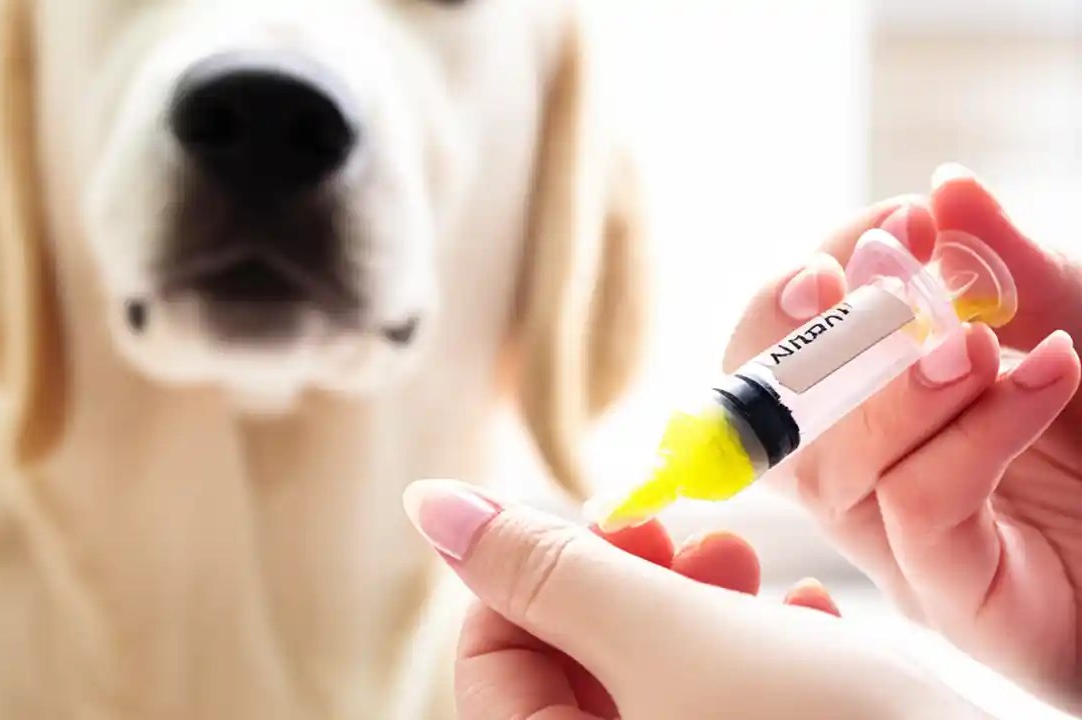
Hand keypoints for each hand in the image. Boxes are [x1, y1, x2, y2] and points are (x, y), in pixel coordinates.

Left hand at [403, 480, 984, 719]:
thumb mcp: (671, 638)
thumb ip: (547, 571)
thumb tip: (431, 506)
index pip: (489, 656)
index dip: (541, 570)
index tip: (621, 517)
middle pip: (575, 661)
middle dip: (633, 581)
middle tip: (701, 539)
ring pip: (657, 672)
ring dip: (701, 604)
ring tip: (758, 571)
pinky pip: (727, 702)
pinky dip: (757, 651)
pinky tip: (810, 624)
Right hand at [722, 164, 1081, 705]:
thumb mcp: (1076, 327)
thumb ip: (1010, 270)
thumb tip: (947, 187)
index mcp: (870, 419)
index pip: (777, 359)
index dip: (800, 292)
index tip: (894, 223)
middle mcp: (872, 484)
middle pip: (770, 423)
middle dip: (806, 340)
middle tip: (884, 279)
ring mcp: (905, 549)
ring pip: (833, 470)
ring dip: (895, 390)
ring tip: (978, 344)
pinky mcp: (956, 601)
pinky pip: (920, 512)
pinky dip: (972, 433)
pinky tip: (1046, 378)